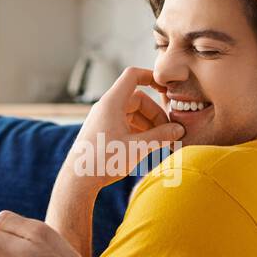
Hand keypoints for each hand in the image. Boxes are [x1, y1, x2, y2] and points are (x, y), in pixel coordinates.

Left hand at [66, 67, 184, 188]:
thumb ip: (161, 136)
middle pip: (138, 99)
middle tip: (169, 132)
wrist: (78, 180)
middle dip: (156, 114)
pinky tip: (147, 146)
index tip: (166, 89)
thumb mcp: (138, 148)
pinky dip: (138, 131)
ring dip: (149, 124)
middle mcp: (106, 107)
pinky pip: (125, 124)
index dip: (151, 77)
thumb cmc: (104, 162)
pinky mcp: (102, 131)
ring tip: (161, 142)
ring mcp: (103, 119)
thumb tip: (179, 130)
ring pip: (133, 113)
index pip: (133, 75)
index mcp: (112, 102)